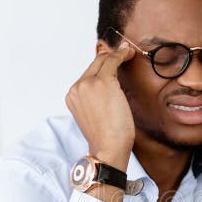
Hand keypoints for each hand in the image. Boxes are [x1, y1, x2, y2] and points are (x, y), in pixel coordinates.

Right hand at [65, 43, 135, 169]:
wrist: (108, 148)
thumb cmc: (108, 138)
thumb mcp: (97, 115)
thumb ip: (97, 98)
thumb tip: (111, 85)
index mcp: (73, 96)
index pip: (88, 73)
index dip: (102, 64)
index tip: (115, 60)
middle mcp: (77, 88)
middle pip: (94, 64)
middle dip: (110, 57)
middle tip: (124, 52)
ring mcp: (87, 84)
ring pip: (103, 61)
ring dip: (116, 56)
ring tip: (128, 53)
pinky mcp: (102, 82)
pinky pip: (112, 62)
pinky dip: (121, 56)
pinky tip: (129, 54)